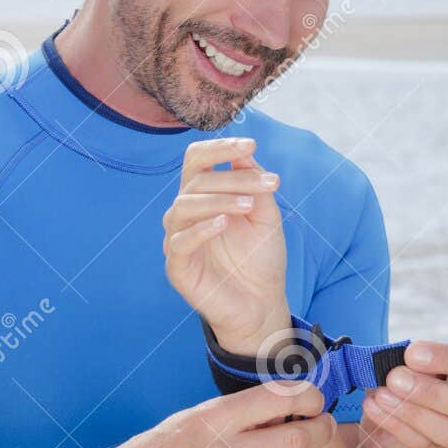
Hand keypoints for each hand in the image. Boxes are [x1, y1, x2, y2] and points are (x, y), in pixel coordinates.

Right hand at [162, 137, 289, 352]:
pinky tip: (225, 223)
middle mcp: (185, 213)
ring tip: (251, 204)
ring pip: (185, 206)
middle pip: (196, 181)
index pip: (197, 159)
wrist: (262, 303)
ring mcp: (177, 239)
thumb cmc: (260, 257)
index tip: (252, 144)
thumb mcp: (265, 214)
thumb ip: (254, 184)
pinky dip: (202, 229)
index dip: (220, 148)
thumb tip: (244, 152)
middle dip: (234, 178)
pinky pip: (180, 242)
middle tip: (270, 184)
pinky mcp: (177, 266)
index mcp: (203, 196)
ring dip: (220, 200)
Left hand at [359, 342, 447, 447]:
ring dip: (411, 411)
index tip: (411, 354)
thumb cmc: (403, 385)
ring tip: (381, 395)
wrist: (382, 427)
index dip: (446, 357)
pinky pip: (421, 443)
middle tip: (394, 378)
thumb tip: (395, 361)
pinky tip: (374, 407)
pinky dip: (394, 423)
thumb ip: (407, 362)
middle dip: (430, 391)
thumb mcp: (405, 366)